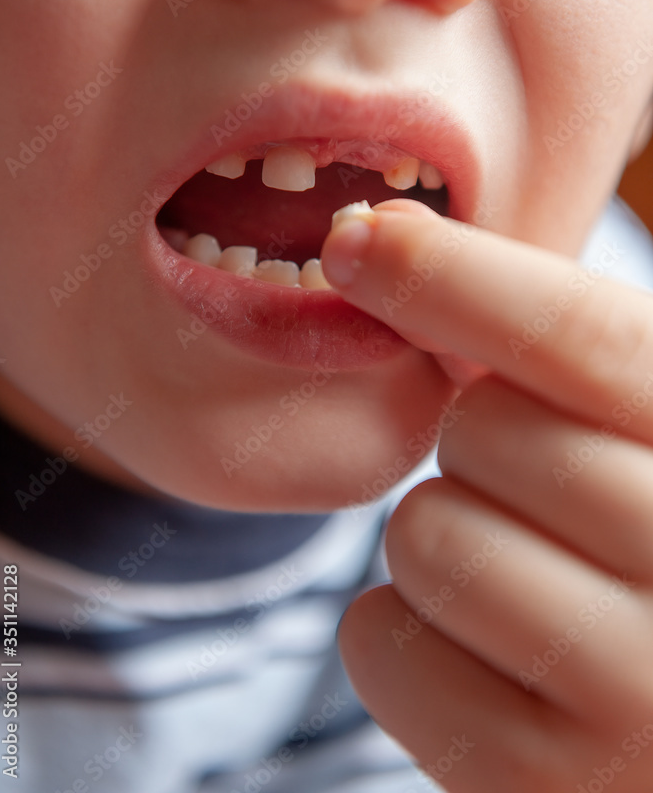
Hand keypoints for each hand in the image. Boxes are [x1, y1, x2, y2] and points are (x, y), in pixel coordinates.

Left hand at [321, 200, 652, 791]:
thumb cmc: (645, 534)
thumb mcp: (634, 427)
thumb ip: (547, 348)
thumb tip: (379, 247)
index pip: (584, 340)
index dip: (458, 277)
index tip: (354, 240)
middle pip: (485, 433)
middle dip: (476, 439)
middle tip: (533, 485)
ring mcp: (639, 707)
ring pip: (428, 536)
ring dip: (441, 538)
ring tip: (520, 573)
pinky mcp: (546, 790)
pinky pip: (382, 646)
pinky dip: (400, 632)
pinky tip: (481, 652)